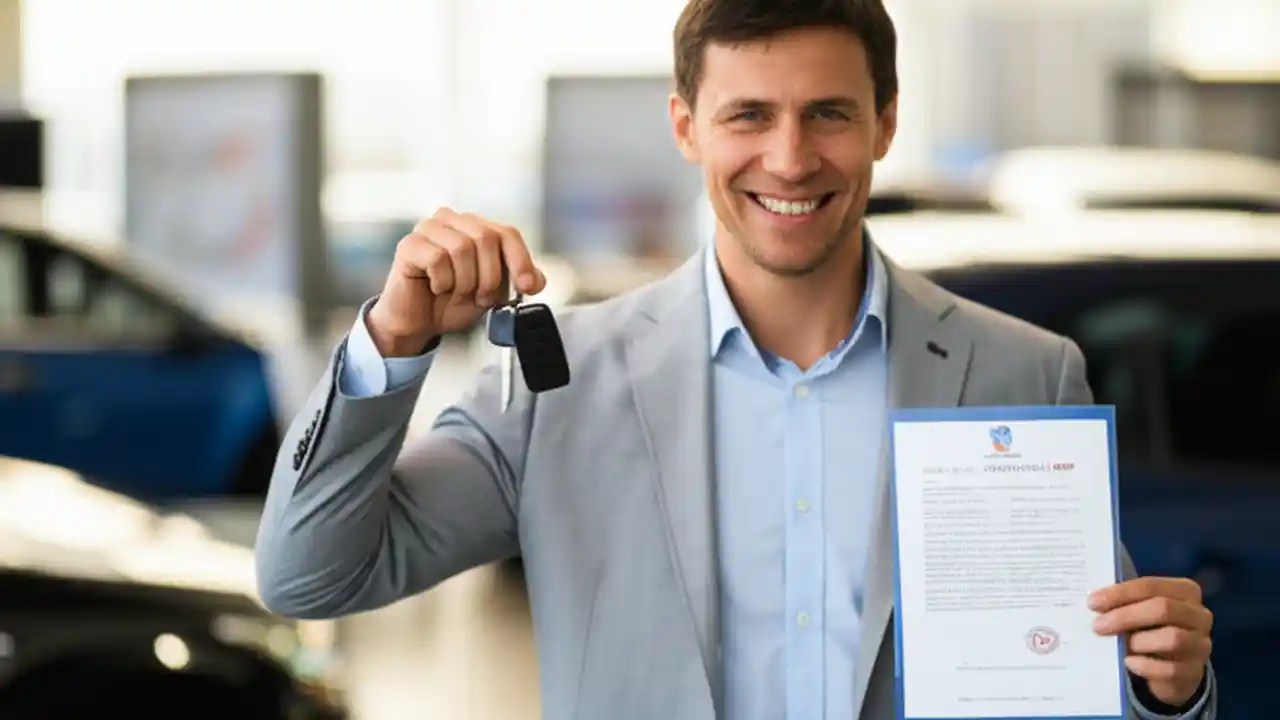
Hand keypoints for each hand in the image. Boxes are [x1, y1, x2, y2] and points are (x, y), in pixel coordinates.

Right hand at [367, 207, 545, 355]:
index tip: (528, 286)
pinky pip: (437, 259)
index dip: (521, 260)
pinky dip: (443, 282)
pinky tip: (436, 288)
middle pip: (487, 238)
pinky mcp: (409, 245)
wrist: (418, 324)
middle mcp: (452, 221)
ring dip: (465, 282)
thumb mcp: (493, 293)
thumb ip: (515, 281)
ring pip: (462, 248)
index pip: (507, 233)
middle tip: (481, 297)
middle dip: (490, 277)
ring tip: (457, 293)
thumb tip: (538, 279)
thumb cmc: (450, 303)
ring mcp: (428, 229)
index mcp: (475, 227)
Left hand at [1089, 577, 1212, 707]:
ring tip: (1119, 645)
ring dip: (1138, 641)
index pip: (1151, 586)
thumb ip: (1126, 603)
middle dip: (1126, 616)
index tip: (1093, 602)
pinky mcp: (1194, 672)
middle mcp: (1199, 616)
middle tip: (1098, 626)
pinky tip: (1129, 663)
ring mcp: (1200, 645)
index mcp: (1185, 591)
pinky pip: (1170, 669)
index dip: (1121, 593)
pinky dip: (1145, 666)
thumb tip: (1096, 603)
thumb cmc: (1152, 628)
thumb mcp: (1141, 610)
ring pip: (1172, 638)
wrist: (1173, 667)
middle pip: (1163, 609)